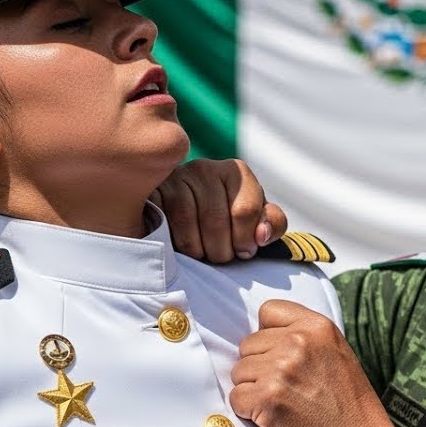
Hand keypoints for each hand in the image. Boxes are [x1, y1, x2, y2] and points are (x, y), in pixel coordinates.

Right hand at [151, 158, 288, 262]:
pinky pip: (165, 225)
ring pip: (188, 224)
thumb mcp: (256, 223)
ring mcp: (176, 177)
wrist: (182, 220)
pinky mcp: (153, 192)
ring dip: (197, 251)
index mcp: (236, 172)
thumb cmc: (227, 223)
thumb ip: (272, 225)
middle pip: (216, 220)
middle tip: (219, 258)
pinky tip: (180, 247)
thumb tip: (261, 235)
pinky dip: (174, 244)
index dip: (245, 240)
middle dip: (221, 251)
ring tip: (201, 254)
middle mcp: (205, 168)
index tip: (243, 252)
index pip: (246, 211)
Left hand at [230, 300, 399, 426]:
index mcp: (316, 325)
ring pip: (239, 372)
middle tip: (285, 387)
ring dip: (252, 389)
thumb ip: (302, 336)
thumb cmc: (346, 402)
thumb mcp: (335, 351)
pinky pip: (236, 398)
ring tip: (282, 402)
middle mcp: (297, 342)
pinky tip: (273, 416)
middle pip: (248, 344)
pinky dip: (248, 411)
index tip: (281, 356)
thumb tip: (262, 334)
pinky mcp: (267, 398)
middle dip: (259, 366)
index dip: (268, 335)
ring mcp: (281, 370)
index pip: (268, 310)